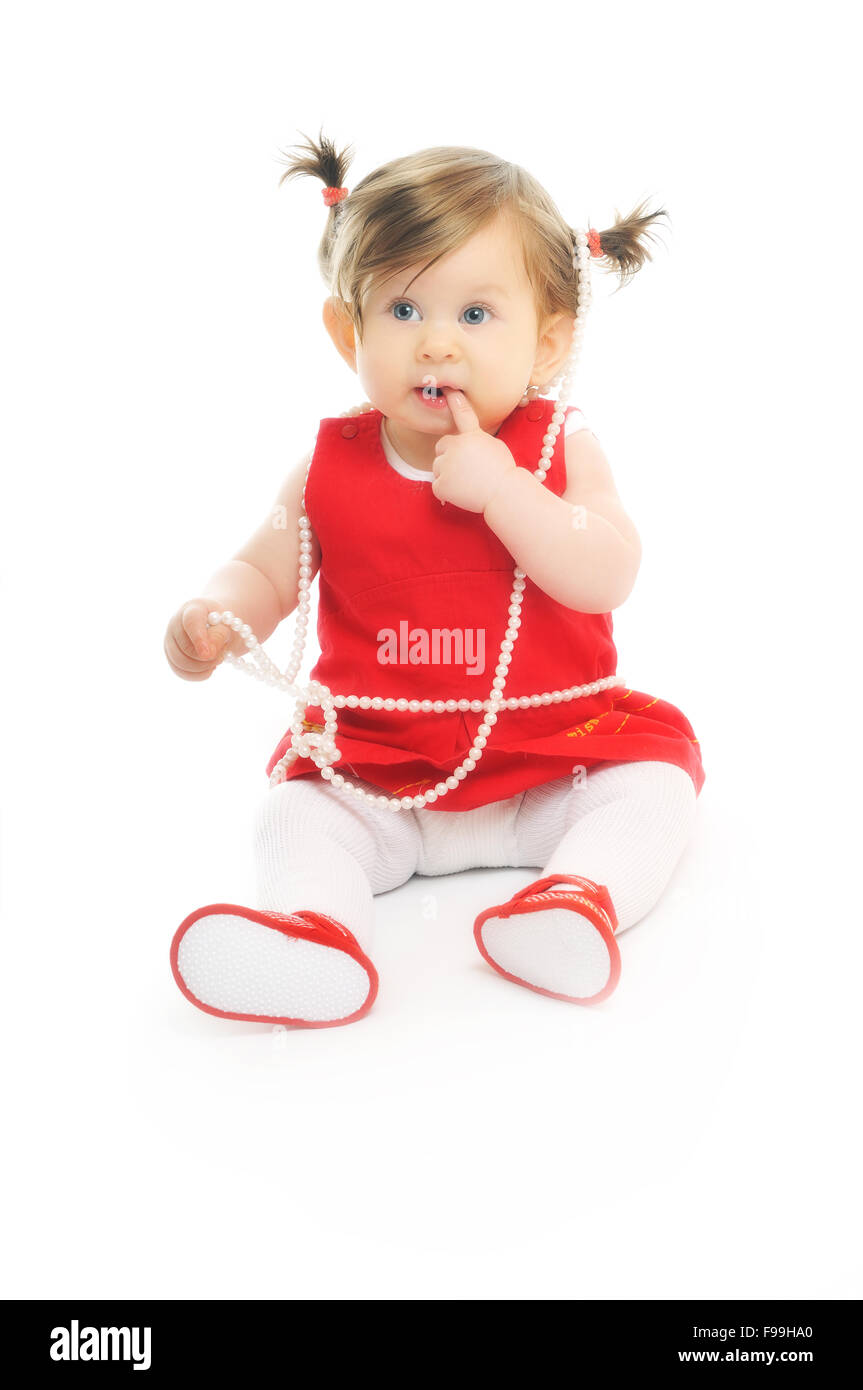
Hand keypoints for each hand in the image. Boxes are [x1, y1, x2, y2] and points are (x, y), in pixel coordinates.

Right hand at [164, 599, 232, 681]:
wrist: (213, 625)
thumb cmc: (220, 622)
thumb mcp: (226, 623)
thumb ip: (219, 635)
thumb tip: (208, 654)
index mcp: (191, 610)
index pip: (191, 622)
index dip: (199, 639)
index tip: (209, 654)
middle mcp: (174, 625)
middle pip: (186, 648)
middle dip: (208, 657)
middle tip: (223, 653)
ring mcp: (170, 642)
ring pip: (181, 663)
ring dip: (204, 666)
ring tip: (217, 658)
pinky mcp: (171, 658)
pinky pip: (182, 673)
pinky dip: (199, 674)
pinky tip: (210, 667)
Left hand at [431, 388, 516, 512]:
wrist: (504, 494)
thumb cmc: (503, 473)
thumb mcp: (494, 446)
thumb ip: (475, 439)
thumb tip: (463, 442)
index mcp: (472, 436)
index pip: (462, 414)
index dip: (455, 400)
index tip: (449, 389)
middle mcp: (456, 446)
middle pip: (441, 448)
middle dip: (449, 457)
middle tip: (468, 470)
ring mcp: (446, 465)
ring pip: (437, 468)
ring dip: (448, 474)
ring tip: (468, 482)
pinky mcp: (441, 484)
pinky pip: (437, 486)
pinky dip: (446, 492)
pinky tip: (462, 493)